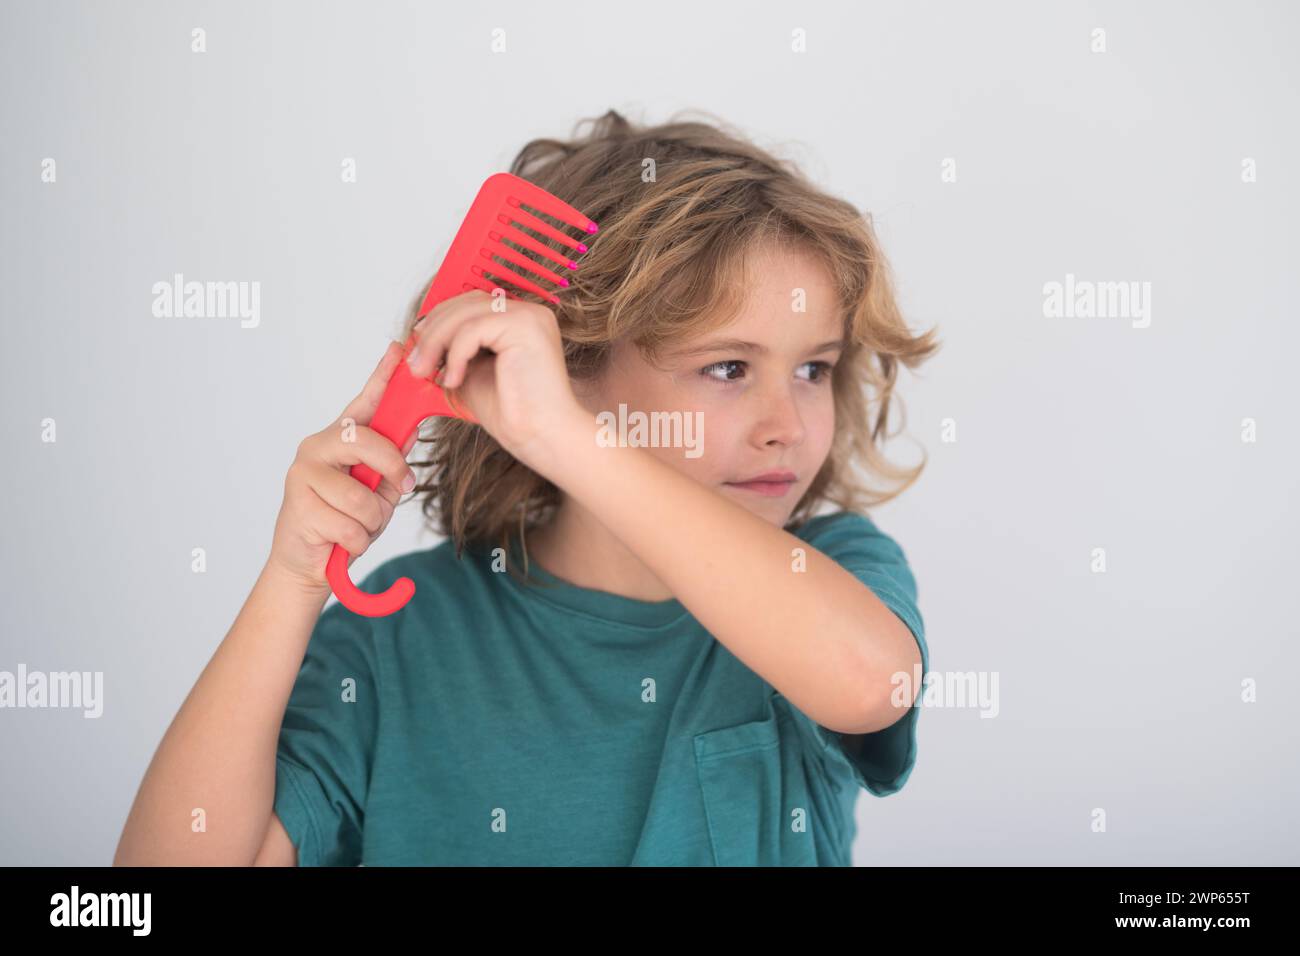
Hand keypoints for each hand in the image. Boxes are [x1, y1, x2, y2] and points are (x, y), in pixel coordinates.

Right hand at [267, 340, 419, 594]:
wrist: (310, 564)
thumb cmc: (346, 522)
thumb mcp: (378, 491)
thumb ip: (390, 464)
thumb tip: (410, 432)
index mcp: (340, 440)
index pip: (363, 403)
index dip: (381, 376)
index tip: (399, 349)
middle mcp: (317, 447)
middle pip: (366, 443)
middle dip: (392, 470)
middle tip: (401, 487)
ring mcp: (303, 473)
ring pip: (361, 497)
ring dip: (371, 521)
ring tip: (356, 525)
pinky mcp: (297, 505)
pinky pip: (350, 526)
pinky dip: (357, 541)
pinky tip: (340, 540)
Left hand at [405, 289, 584, 470]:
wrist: (542, 437)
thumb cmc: (516, 415)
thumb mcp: (472, 374)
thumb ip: (454, 352)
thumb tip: (422, 343)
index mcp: (519, 322)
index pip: (471, 303)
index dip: (439, 319)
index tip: (418, 345)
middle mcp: (528, 313)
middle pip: (466, 302)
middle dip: (433, 330)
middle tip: (416, 362)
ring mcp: (529, 316)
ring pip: (465, 313)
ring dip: (436, 342)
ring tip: (425, 371)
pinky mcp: (525, 326)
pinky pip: (473, 329)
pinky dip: (456, 355)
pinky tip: (454, 379)